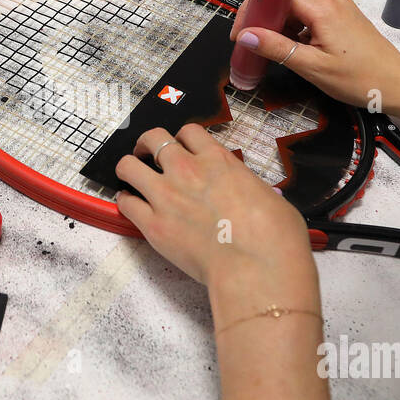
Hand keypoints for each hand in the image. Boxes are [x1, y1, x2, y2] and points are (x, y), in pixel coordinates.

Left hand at [114, 124, 317, 317]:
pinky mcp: (153, 225)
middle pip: (153, 138)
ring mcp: (166, 196)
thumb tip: (246, 192)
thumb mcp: (268, 195)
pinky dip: (125, 201)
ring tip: (131, 178)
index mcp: (218, 160)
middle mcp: (187, 170)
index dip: (182, 139)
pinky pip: (125, 203)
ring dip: (129, 168)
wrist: (255, 267)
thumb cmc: (273, 236)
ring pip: (128, 165)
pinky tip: (131, 205)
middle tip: (147, 155)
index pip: (188, 132)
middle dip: (147, 144)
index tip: (182, 149)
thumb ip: (246, 186)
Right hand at [230, 0, 399, 142]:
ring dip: (278, 27)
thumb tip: (245, 36)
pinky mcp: (339, 11)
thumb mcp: (312, 67)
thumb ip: (276, 48)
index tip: (241, 35)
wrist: (396, 84)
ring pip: (293, 7)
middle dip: (263, 20)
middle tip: (251, 47)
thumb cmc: (359, 78)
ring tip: (271, 52)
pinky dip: (293, 28)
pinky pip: (306, 13)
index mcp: (322, 5)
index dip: (254, 12)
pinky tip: (291, 49)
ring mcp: (335, 1)